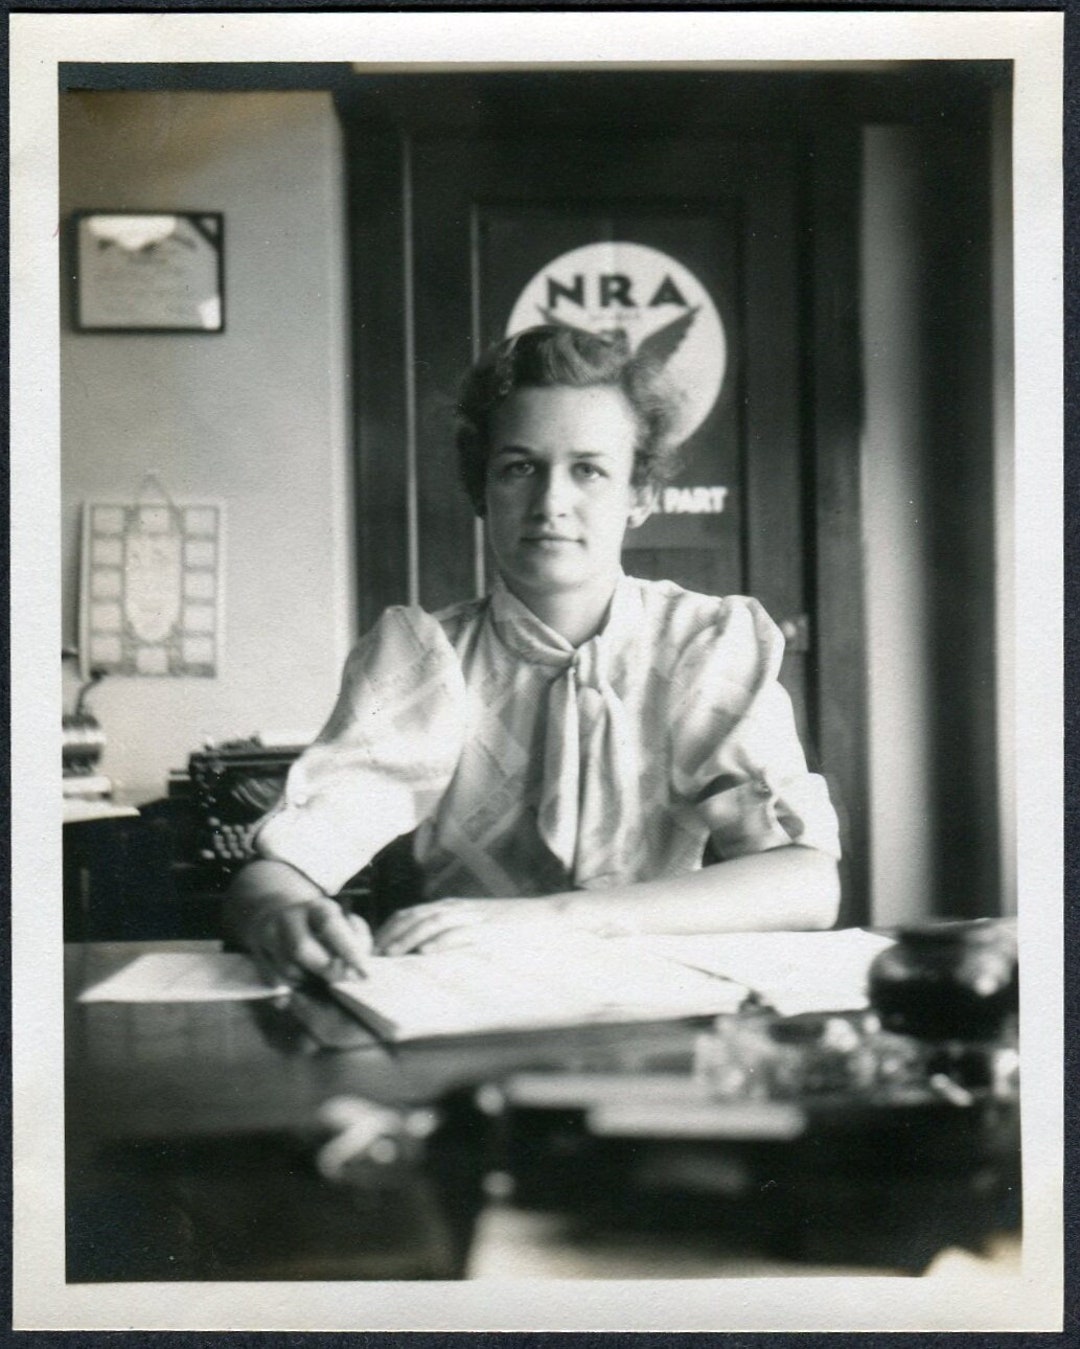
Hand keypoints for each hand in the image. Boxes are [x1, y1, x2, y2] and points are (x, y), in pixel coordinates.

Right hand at [249, 896, 372, 984]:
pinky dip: (290, 992)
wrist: (281, 915)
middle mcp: (289, 918)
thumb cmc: (324, 926)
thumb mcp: (346, 923)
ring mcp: (269, 935)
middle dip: (324, 970)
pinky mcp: (257, 953)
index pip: (330, 926)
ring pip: (287, 969)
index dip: (348, 951)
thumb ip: (358, 941)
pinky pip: (273, 982)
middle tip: (341, 980)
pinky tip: (302, 988)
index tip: (366, 974)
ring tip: (320, 978)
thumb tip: (358, 969)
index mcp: (317, 907)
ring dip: (308, 981)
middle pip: (301, 949)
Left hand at [374, 897, 563, 955]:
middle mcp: (457, 908)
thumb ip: (452, 936)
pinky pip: (458, 934)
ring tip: (391, 955)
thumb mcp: (475, 927)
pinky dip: (439, 942)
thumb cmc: (511, 928)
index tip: (374, 950)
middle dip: (390, 936)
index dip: (388, 930)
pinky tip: (425, 953)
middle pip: (413, 916)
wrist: (545, 918)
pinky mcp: (487, 929)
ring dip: (408, 939)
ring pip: (431, 923)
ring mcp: (472, 917)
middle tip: (374, 957)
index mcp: (452, 907)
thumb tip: (425, 955)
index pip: (410, 913)